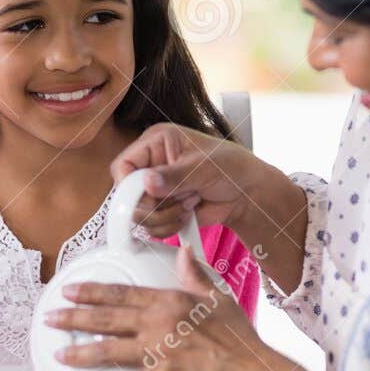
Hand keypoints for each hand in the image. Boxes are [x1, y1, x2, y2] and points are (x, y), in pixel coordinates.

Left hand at [43, 245, 282, 370]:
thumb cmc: (239, 338)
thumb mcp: (218, 298)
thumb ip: (195, 275)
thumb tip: (184, 253)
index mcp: (169, 302)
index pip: (121, 294)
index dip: (92, 292)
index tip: (70, 291)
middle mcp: (158, 325)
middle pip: (106, 320)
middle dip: (73, 318)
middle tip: (51, 318)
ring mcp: (158, 354)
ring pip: (109, 352)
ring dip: (81, 354)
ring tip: (60, 354)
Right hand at [108, 123, 273, 240]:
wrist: (246, 192)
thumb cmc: (229, 166)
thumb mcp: (202, 166)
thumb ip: (174, 175)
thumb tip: (147, 183)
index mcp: (155, 142)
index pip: (123, 165)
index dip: (128, 184)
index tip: (147, 194)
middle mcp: (150, 166)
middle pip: (128, 196)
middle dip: (155, 204)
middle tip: (181, 198)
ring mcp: (155, 191)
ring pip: (139, 215)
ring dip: (166, 215)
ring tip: (190, 202)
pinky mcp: (162, 210)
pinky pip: (151, 228)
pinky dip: (169, 227)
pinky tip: (188, 214)